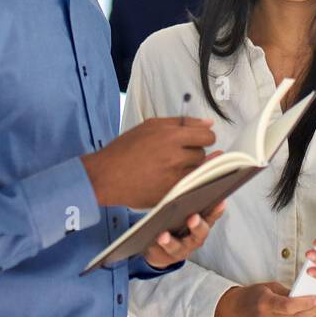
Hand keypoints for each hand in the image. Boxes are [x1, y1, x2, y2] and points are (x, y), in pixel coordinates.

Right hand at [81, 116, 215, 207]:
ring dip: (189, 169)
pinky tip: (172, 178)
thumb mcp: (151, 125)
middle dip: (193, 153)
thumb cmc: (126, 148)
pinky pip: (189, 187)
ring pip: (197, 172)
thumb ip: (182, 122)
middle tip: (176, 155)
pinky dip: (184, 182)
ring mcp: (174, 178)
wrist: (106, 175)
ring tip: (171, 167)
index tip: (196, 140)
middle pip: (202, 155)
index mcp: (171, 136)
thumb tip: (209, 123)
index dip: (203, 137)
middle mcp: (175, 157)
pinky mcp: (170, 194)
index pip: (207, 136)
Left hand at [142, 198, 225, 267]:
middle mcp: (196, 239)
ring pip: (177, 247)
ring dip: (171, 242)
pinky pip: (161, 252)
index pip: (213, 215)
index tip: (220, 201)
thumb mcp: (184, 210)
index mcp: (203, 223)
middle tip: (193, 218)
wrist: (161, 249)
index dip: (217, 210)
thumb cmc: (176, 222)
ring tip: (163, 236)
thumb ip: (188, 200)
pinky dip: (156, 247)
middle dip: (197, 225)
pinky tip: (150, 239)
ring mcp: (182, 250)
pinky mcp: (166, 257)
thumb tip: (189, 182)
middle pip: (200, 233)